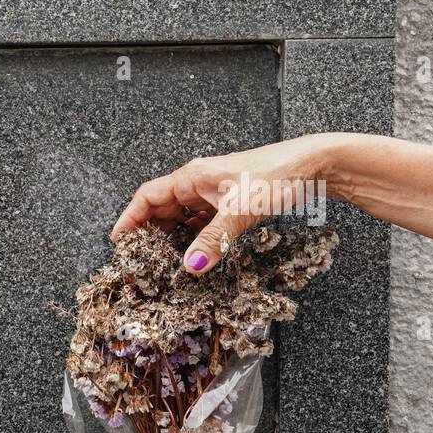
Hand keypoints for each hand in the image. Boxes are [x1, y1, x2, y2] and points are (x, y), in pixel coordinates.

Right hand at [110, 136, 332, 273]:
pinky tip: (198, 252)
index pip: (147, 197)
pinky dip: (195, 236)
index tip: (117, 242)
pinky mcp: (231, 201)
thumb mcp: (240, 211)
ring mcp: (215, 192)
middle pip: (161, 208)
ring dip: (173, 237)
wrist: (316, 165)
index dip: (128, 218)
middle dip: (149, 232)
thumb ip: (213, 240)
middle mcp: (198, 182)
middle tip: (140, 259)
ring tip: (165, 260)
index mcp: (191, 177)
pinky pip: (202, 221)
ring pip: (182, 216)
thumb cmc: (277, 175)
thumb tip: (191, 267)